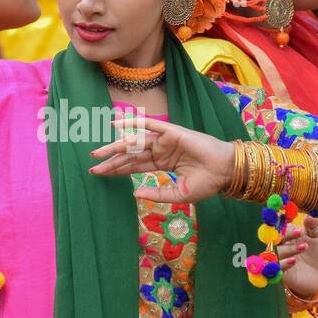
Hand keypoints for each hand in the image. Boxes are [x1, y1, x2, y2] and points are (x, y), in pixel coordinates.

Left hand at [88, 116, 235, 203]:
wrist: (225, 173)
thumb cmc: (207, 183)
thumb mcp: (178, 194)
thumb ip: (157, 193)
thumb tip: (135, 193)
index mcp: (162, 164)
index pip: (134, 166)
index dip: (116, 169)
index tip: (98, 172)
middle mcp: (161, 151)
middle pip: (130, 155)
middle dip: (110, 159)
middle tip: (92, 164)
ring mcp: (165, 141)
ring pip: (135, 142)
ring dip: (115, 146)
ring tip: (98, 152)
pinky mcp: (172, 132)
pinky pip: (149, 125)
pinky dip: (133, 123)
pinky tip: (116, 124)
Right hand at [276, 215, 317, 301]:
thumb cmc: (315, 253)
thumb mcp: (317, 236)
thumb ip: (313, 225)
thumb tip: (310, 215)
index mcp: (286, 235)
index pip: (278, 226)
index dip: (281, 221)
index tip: (290, 218)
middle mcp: (279, 246)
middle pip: (274, 238)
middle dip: (286, 235)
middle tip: (300, 233)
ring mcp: (279, 259)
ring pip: (274, 253)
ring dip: (288, 249)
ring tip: (304, 247)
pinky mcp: (280, 272)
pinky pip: (276, 268)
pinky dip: (283, 263)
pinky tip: (294, 261)